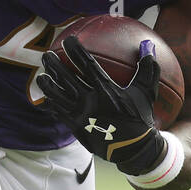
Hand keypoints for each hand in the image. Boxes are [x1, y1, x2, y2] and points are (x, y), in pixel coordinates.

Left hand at [36, 35, 165, 174]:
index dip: (75, 51)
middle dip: (53, 64)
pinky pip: (59, 112)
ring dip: (47, 84)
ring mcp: (81, 116)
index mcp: (107, 91)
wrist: (134, 150)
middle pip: (65, 78)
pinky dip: (52, 104)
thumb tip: (148, 46)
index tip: (68, 40)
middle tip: (46, 55)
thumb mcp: (147, 94)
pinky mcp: (76, 128)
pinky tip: (48, 98)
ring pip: (57, 96)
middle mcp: (90, 102)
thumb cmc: (141, 119)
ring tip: (42, 77)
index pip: (87, 65)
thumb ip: (148, 69)